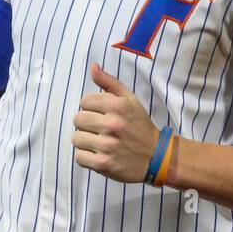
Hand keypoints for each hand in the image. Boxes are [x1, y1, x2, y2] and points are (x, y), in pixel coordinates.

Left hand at [71, 62, 161, 183]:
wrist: (156, 156)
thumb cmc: (140, 125)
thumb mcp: (130, 100)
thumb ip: (109, 82)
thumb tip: (93, 67)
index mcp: (118, 106)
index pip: (84, 101)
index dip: (91, 107)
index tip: (101, 114)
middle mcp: (113, 124)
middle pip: (77, 119)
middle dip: (86, 124)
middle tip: (99, 129)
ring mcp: (108, 146)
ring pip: (76, 138)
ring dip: (85, 141)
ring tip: (98, 142)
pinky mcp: (104, 164)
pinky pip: (79, 157)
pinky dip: (86, 157)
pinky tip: (98, 154)